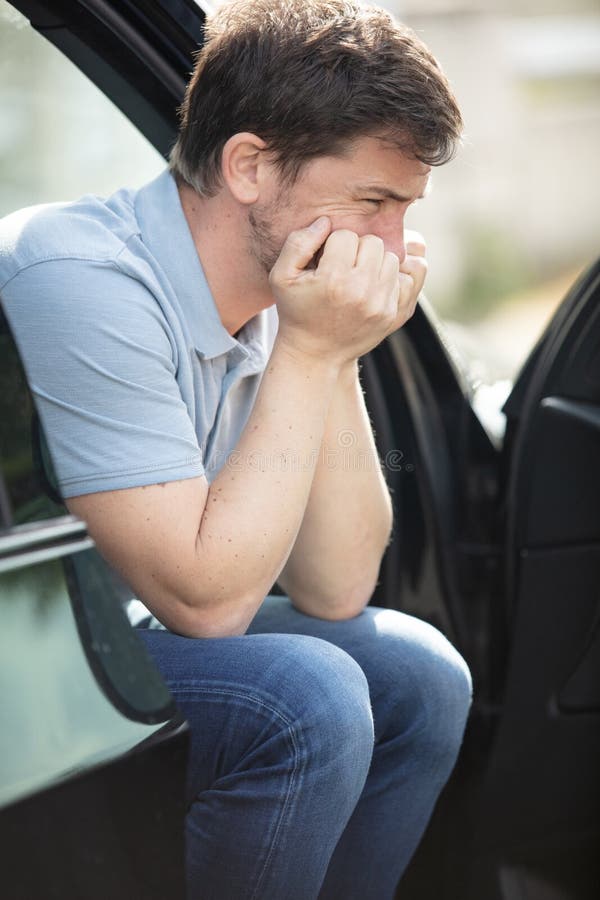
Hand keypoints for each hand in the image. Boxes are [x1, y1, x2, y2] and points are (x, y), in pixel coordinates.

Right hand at [269, 217, 425, 365]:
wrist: (317, 355)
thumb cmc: (297, 311)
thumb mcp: (281, 276)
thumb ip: (298, 242)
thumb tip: (326, 222)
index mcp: (333, 280)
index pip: (345, 236)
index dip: (332, 245)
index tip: (325, 262)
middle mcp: (362, 291)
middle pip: (373, 243)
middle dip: (357, 250)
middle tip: (343, 268)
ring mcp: (382, 304)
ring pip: (391, 257)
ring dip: (375, 263)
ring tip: (358, 277)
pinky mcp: (395, 313)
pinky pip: (408, 276)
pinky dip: (391, 278)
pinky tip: (373, 287)